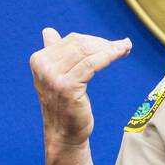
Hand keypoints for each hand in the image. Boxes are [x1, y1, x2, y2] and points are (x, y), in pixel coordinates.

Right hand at [30, 28, 131, 146]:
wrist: (64, 134)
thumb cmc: (65, 105)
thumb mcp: (56, 76)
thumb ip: (54, 54)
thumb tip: (48, 31)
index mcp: (38, 59)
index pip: (71, 40)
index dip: (94, 40)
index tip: (113, 44)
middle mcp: (42, 66)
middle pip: (79, 44)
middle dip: (104, 43)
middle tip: (123, 46)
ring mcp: (53, 77)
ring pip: (87, 52)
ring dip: (110, 48)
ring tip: (125, 48)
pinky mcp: (67, 87)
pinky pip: (92, 64)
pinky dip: (109, 56)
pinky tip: (121, 53)